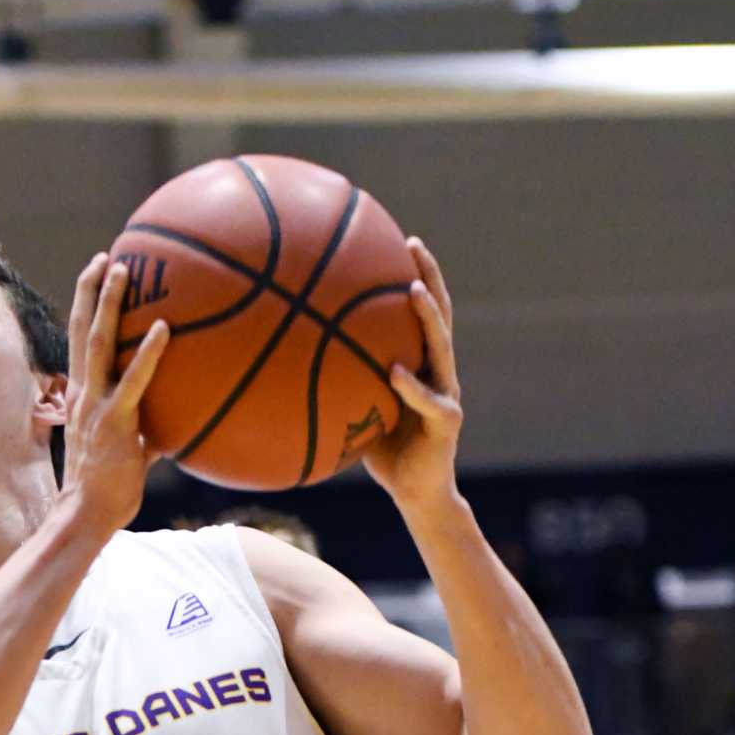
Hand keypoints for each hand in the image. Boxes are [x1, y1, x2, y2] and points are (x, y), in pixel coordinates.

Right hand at [60, 254, 169, 542]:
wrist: (88, 514)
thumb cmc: (109, 490)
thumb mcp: (128, 453)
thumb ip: (146, 434)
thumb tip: (174, 433)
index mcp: (82, 397)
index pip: (81, 343)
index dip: (86, 308)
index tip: (98, 277)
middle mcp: (84, 393)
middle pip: (81, 329)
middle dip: (91, 290)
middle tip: (107, 256)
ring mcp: (96, 405)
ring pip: (98, 342)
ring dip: (110, 303)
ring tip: (123, 269)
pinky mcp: (116, 421)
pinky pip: (134, 380)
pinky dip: (148, 352)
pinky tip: (166, 327)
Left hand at [361, 239, 462, 517]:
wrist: (416, 494)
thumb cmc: (383, 452)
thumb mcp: (355, 410)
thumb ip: (337, 383)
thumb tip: (287, 362)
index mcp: (420, 364)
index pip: (418, 311)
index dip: (411, 275)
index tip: (394, 240)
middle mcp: (438, 371)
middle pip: (439, 314)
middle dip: (428, 276)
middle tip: (411, 243)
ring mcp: (446, 393)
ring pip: (442, 347)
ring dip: (428, 317)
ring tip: (412, 290)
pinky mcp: (447, 422)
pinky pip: (429, 399)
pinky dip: (411, 386)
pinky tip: (394, 371)